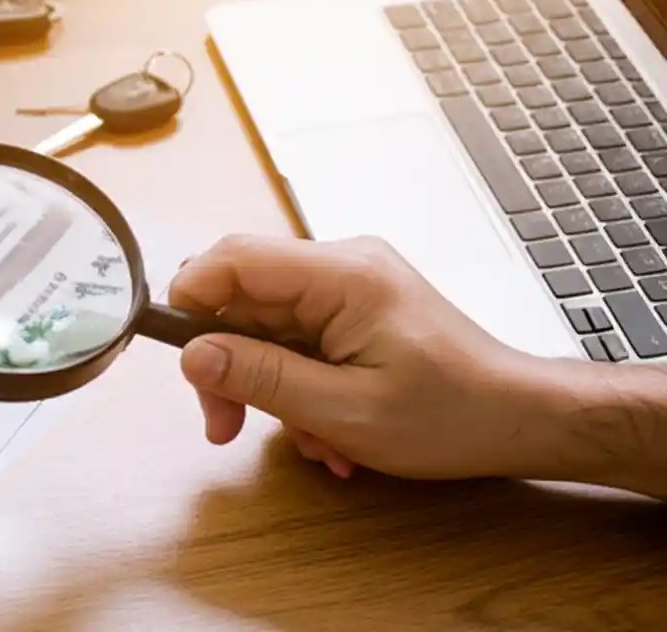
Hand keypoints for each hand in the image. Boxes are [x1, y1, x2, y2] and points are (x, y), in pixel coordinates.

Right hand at [169, 234, 661, 488]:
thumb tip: (192, 354)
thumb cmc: (450, 415)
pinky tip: (328, 430)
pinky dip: (297, 384)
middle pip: (242, 296)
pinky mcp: (355, 307)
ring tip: (310, 442)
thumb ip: (262, 378)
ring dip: (268, 386)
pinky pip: (297, 337)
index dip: (190, 300)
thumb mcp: (345, 411)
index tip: (181, 361)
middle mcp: (341, 263)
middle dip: (228, 363)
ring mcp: (349, 284)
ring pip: (265, 324)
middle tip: (225, 425)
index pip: (233, 258)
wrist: (520, 418)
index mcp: (341, 274)